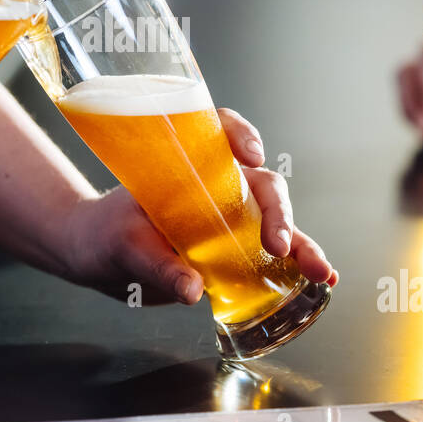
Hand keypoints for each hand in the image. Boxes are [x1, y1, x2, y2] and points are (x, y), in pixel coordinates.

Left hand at [59, 108, 336, 305]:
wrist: (99, 256)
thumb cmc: (108, 237)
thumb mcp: (125, 248)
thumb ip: (157, 266)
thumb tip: (192, 290)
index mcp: (188, 167)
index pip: (220, 131)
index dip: (240, 134)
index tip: (250, 155)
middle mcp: (218, 186)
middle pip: (261, 185)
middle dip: (278, 213)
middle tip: (277, 245)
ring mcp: (232, 218)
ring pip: (277, 221)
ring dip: (302, 244)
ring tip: (321, 272)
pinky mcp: (238, 249)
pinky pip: (276, 253)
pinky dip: (301, 263)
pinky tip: (323, 279)